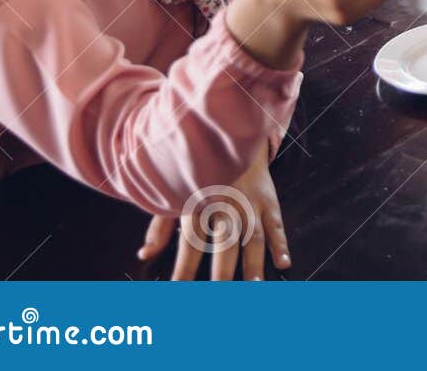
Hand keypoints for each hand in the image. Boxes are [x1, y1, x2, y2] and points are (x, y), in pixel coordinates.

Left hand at [138, 141, 290, 279]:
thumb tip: (143, 256)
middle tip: (221, 295)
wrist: (227, 131)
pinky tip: (283, 262)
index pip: (190, 244)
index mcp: (197, 203)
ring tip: (253, 285)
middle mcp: (224, 203)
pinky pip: (276, 221)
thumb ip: (158, 226)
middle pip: (224, 243)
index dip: (184, 269)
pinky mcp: (268, 196)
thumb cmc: (195, 168)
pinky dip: (282, 242)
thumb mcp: (171, 191)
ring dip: (254, 261)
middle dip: (222, 271)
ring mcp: (249, 201)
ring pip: (253, 235)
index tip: (179, 291)